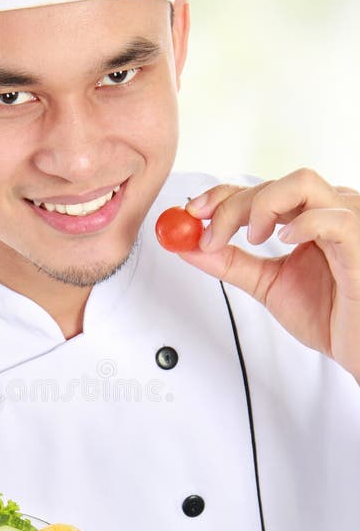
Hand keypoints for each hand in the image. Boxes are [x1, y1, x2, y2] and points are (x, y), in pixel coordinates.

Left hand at [183, 168, 359, 381]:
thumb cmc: (330, 314)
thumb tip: (189, 246)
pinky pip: (333, 219)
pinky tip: (284, 240)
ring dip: (262, 206)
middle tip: (210, 237)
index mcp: (307, 217)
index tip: (192, 212)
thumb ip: (230, 264)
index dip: (222, 195)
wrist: (357, 347)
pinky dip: (302, 224)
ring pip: (301, 184)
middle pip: (273, 184)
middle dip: (230, 207)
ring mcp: (347, 222)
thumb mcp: (268, 285)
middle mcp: (328, 211)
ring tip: (252, 238)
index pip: (260, 188)